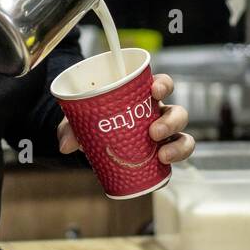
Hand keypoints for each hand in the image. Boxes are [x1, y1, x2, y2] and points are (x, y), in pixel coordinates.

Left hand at [57, 73, 195, 163]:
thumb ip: (71, 129)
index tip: (154, 90)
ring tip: (161, 155)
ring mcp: (164, 136)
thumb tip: (66, 145)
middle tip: (153, 132)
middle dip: (171, 121)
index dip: (163, 85)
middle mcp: (158, 115)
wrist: (93, 145)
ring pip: (183, 135)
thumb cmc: (93, 124)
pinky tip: (163, 165)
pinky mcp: (163, 154)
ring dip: (177, 145)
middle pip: (177, 112)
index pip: (162, 84)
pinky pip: (178, 155)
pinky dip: (175, 159)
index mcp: (143, 98)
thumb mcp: (79, 122)